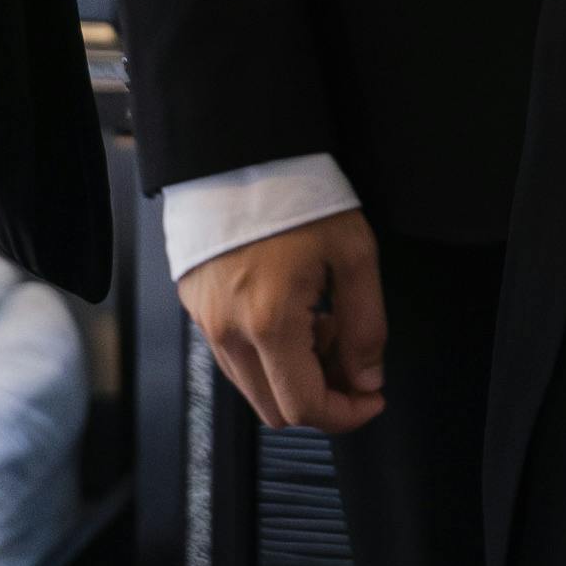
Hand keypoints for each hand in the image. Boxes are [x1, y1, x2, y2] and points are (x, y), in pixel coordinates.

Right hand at [180, 209, 387, 434]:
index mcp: (268, 322)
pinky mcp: (194, 306)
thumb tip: (367, 377)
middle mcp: (228, 331)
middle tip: (349, 357)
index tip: (371, 397)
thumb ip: (366, 325)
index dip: (347, 414)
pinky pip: (232, 355)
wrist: (238, 150)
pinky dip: (266, 354)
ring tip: (320, 323)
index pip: (305, 408)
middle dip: (321, 396)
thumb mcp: (352, 253)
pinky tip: (291, 312)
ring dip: (292, 375)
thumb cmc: (294, 192)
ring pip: (252, 386)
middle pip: (275, 409)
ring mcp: (205, 321)